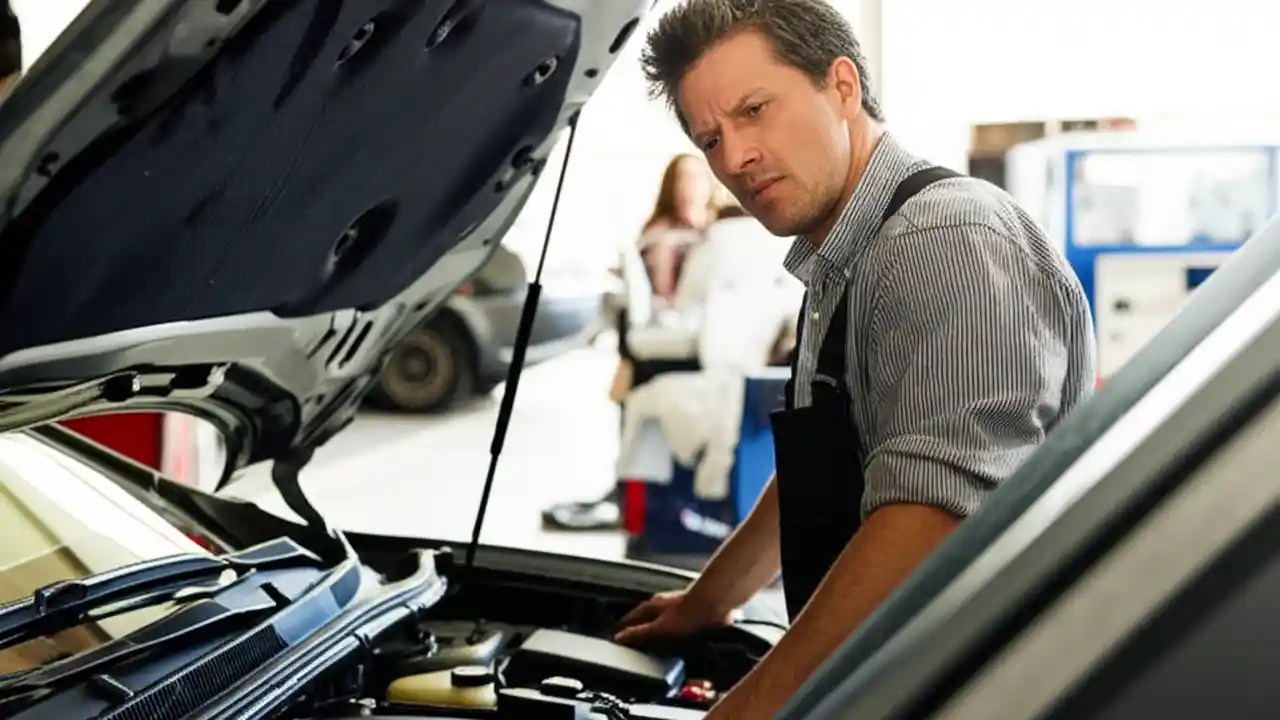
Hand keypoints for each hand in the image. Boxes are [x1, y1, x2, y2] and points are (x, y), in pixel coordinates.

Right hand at [613, 589, 731, 645]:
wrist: (715, 603)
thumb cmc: (689, 613)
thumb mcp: (659, 628)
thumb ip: (639, 633)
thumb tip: (620, 638)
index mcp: (651, 606)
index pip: (629, 618)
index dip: (622, 628)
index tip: (616, 636)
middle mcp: (662, 603)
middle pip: (643, 616)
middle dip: (636, 626)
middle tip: (630, 637)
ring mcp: (676, 606)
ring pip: (659, 617)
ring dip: (654, 626)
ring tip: (651, 638)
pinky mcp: (690, 611)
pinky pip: (674, 621)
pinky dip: (669, 628)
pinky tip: (674, 636)